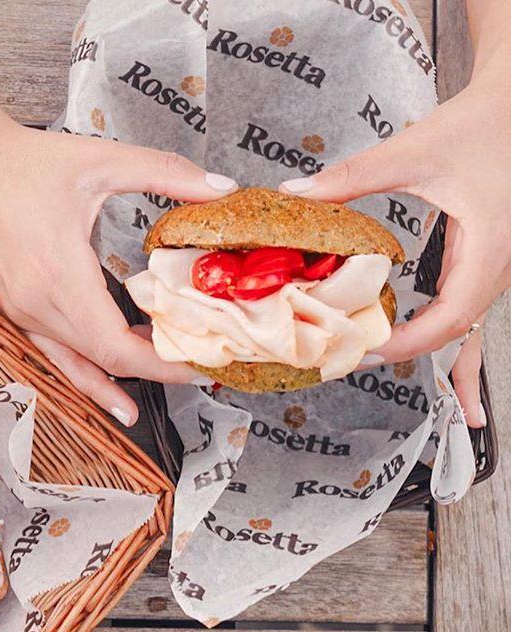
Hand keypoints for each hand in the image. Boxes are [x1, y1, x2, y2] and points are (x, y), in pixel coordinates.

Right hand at [0, 107, 236, 424]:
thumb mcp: (102, 161)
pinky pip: (57, 356)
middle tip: (201, 364)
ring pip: (81, 365)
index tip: (199, 364)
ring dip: (125, 373)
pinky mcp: (15, 312)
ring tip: (168, 376)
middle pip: (104, 361)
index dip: (161, 364)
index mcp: (59, 275)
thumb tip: (221, 188)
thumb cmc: (23, 161)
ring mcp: (22, 315)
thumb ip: (166, 173)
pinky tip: (114, 391)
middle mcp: (36, 306)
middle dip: (156, 368)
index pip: (116, 347)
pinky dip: (89, 375)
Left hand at [279, 74, 510, 427]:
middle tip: (358, 355)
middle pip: (457, 327)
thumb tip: (297, 192)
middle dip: (409, 348)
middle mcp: (502, 260)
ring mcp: (499, 260)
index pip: (451, 317)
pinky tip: (403, 326)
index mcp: (491, 243)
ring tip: (373, 345)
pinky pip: (465, 300)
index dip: (409, 342)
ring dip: (423, 338)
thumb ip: (353, 175)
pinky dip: (435, 319)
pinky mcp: (489, 254)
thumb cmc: (478, 120)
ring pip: (464, 318)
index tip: (368, 350)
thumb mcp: (413, 150)